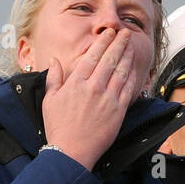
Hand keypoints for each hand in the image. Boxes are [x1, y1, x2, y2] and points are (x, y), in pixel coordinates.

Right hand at [40, 29, 140, 169]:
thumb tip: (55, 61)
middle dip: (118, 44)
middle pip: (109, 60)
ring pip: (120, 72)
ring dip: (127, 57)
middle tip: (124, 32)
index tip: (108, 32)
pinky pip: (127, 90)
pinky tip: (134, 68)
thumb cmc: (58, 127)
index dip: (102, 42)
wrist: (71, 151)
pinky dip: (132, 77)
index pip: (92, 56)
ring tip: (131, 45)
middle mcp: (93, 87)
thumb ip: (54, 78)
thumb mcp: (49, 99)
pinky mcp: (118, 112)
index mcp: (76, 82)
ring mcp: (107, 99)